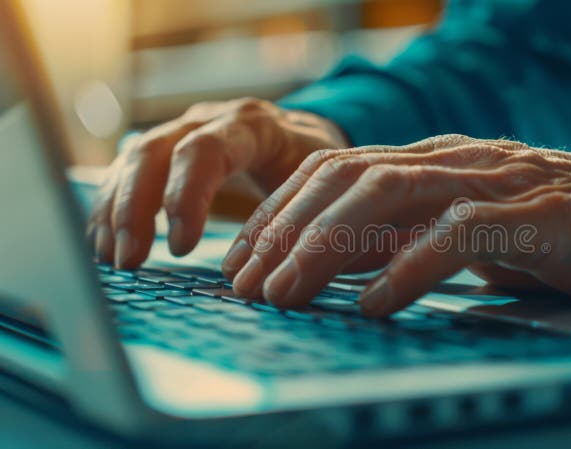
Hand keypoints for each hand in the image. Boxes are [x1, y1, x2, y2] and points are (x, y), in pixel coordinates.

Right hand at [86, 98, 349, 267]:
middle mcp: (208, 120)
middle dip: (134, 209)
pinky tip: (103, 242)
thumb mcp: (317, 179)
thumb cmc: (311, 165)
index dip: (185, 197)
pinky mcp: (166, 149)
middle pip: (154, 152)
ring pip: (133, 159)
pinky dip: (111, 206)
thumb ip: (296, 211)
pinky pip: (127, 171)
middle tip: (130, 260)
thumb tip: (271, 271)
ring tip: (111, 259)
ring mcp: (182, 130)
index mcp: (251, 125)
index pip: (204, 150)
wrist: (302, 136)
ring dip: (115, 210)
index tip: (182, 249)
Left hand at [222, 135, 570, 316]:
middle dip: (287, 232)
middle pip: (348, 178)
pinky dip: (412, 266)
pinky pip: (462, 233)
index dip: (280, 215)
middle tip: (248, 285)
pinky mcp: (539, 214)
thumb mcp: (465, 233)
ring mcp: (496, 182)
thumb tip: (342, 270)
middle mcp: (455, 161)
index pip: (335, 172)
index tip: (243, 264)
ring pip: (392, 193)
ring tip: (289, 292)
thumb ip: (410, 238)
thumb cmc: (553, 230)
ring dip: (329, 245)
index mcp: (433, 162)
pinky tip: (378, 304)